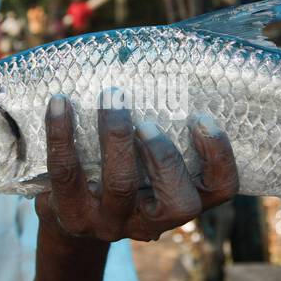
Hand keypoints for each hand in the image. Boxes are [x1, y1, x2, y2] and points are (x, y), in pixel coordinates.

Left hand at [37, 94, 238, 242]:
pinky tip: (60, 103)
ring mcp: (111, 222)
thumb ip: (165, 127)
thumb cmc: (117, 174)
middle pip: (179, 202)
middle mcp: (152, 222)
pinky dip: (62, 134)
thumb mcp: (144, 163)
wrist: (66, 219)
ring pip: (122, 185)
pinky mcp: (72, 215)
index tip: (202, 118)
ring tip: (112, 98)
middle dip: (166, 155)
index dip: (219, 156)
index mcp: (179, 203)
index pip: (220, 190)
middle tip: (147, 122)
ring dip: (117, 136)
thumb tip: (172, 58)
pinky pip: (67, 172)